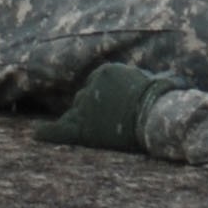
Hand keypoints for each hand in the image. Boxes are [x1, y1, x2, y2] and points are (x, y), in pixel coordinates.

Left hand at [32, 62, 180, 152]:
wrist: (156, 116)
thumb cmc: (161, 100)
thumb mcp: (154, 80)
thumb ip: (144, 80)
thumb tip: (171, 81)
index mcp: (106, 72)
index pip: (96, 85)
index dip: (103, 98)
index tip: (114, 107)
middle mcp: (91, 86)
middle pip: (84, 99)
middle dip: (92, 109)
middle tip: (110, 122)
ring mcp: (85, 106)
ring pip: (76, 113)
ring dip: (84, 121)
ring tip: (100, 130)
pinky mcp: (82, 127)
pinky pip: (59, 130)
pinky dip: (47, 132)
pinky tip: (36, 134)